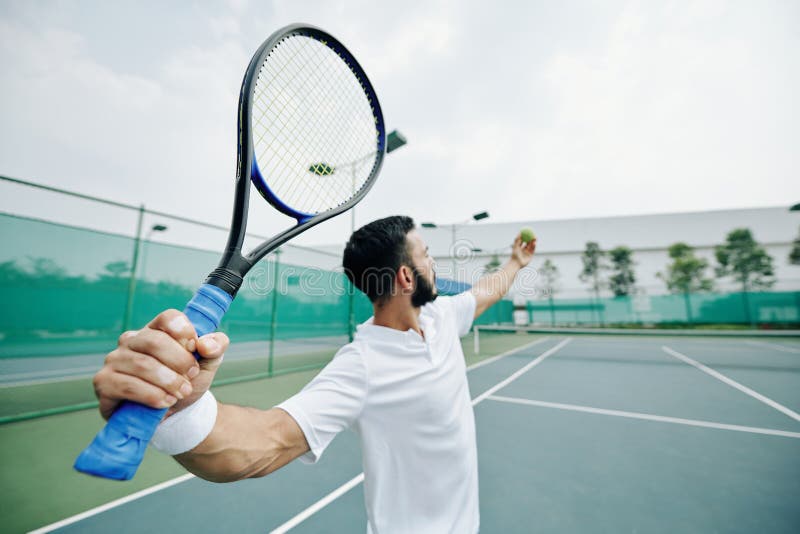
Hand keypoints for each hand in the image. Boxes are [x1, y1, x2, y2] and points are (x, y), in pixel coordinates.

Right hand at [93, 309, 228, 420]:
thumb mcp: (208, 364)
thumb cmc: (187, 382)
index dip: (184, 331)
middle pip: (154, 341)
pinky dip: (151, 395)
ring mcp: (115, 359)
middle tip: (192, 376)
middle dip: (179, 361)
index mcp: (156, 329)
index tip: (196, 350)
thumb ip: (215, 347)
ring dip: (168, 381)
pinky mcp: (104, 382)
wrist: (174, 414)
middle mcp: (132, 340)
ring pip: (141, 364)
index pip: (167, 318)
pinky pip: (126, 385)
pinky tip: (165, 402)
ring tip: (181, 393)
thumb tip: (207, 344)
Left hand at [510, 234, 536, 267]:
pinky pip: (533, 250)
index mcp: (519, 247)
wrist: (516, 263)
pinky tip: (534, 243)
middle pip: (529, 243)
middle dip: (532, 239)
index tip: (528, 232)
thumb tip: (520, 232)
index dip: (526, 237)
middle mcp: (524, 250)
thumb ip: (517, 239)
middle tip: (533, 234)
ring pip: (531, 246)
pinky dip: (534, 246)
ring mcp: (527, 253)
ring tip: (534, 238)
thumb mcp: (515, 245)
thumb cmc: (514, 254)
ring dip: (533, 242)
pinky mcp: (530, 256)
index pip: (524, 241)